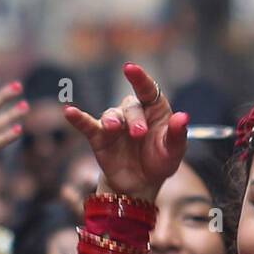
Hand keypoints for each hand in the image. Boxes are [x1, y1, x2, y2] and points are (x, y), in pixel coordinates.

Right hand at [64, 62, 187, 203]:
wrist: (141, 185)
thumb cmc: (160, 162)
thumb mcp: (174, 151)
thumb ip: (178, 134)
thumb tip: (184, 117)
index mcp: (154, 109)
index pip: (147, 89)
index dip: (139, 78)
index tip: (129, 69)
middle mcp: (133, 112)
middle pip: (131, 106)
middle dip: (135, 119)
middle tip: (139, 135)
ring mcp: (115, 124)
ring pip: (111, 115)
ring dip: (113, 120)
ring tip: (115, 129)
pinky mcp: (100, 138)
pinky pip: (88, 125)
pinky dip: (78, 119)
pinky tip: (69, 112)